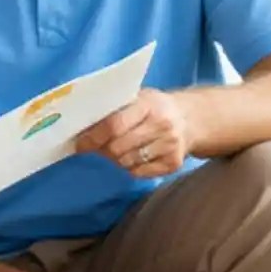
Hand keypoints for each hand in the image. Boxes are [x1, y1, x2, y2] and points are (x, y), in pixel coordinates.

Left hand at [75, 88, 194, 177]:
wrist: (190, 119)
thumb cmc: (154, 107)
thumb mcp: (136, 98)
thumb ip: (113, 110)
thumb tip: (80, 128)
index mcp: (148, 104)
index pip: (115, 124)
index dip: (93, 137)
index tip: (80, 144)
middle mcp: (162, 125)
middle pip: (119, 147)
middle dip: (102, 149)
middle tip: (96, 146)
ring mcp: (169, 146)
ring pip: (127, 162)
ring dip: (115, 158)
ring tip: (116, 148)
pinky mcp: (173, 164)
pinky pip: (139, 173)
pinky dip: (129, 167)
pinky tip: (133, 155)